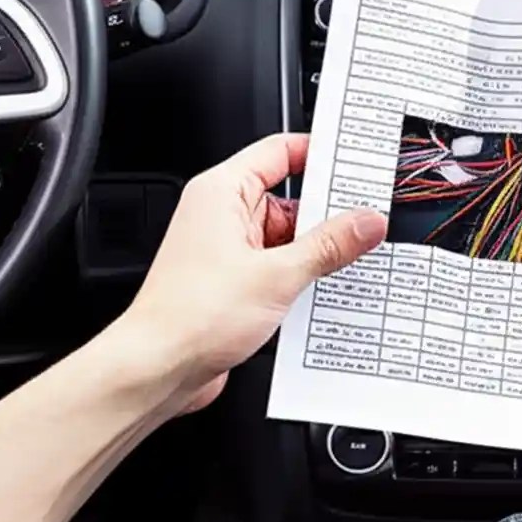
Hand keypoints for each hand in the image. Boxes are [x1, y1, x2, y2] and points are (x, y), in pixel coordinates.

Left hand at [114, 133, 387, 412]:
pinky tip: (322, 291)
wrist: (157, 370)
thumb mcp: (278, 275)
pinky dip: (301, 276)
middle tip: (365, 222)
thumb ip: (329, 246)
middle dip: (327, 215)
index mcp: (222, 193)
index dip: (320, 152)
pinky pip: (279, 267)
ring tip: (345, 262)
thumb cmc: (189, 317)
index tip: (355, 163)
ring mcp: (228, 250)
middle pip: (289, 199)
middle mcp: (221, 216)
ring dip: (316, 252)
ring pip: (287, 238)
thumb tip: (365, 223)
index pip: (280, 151)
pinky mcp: (234, 282)